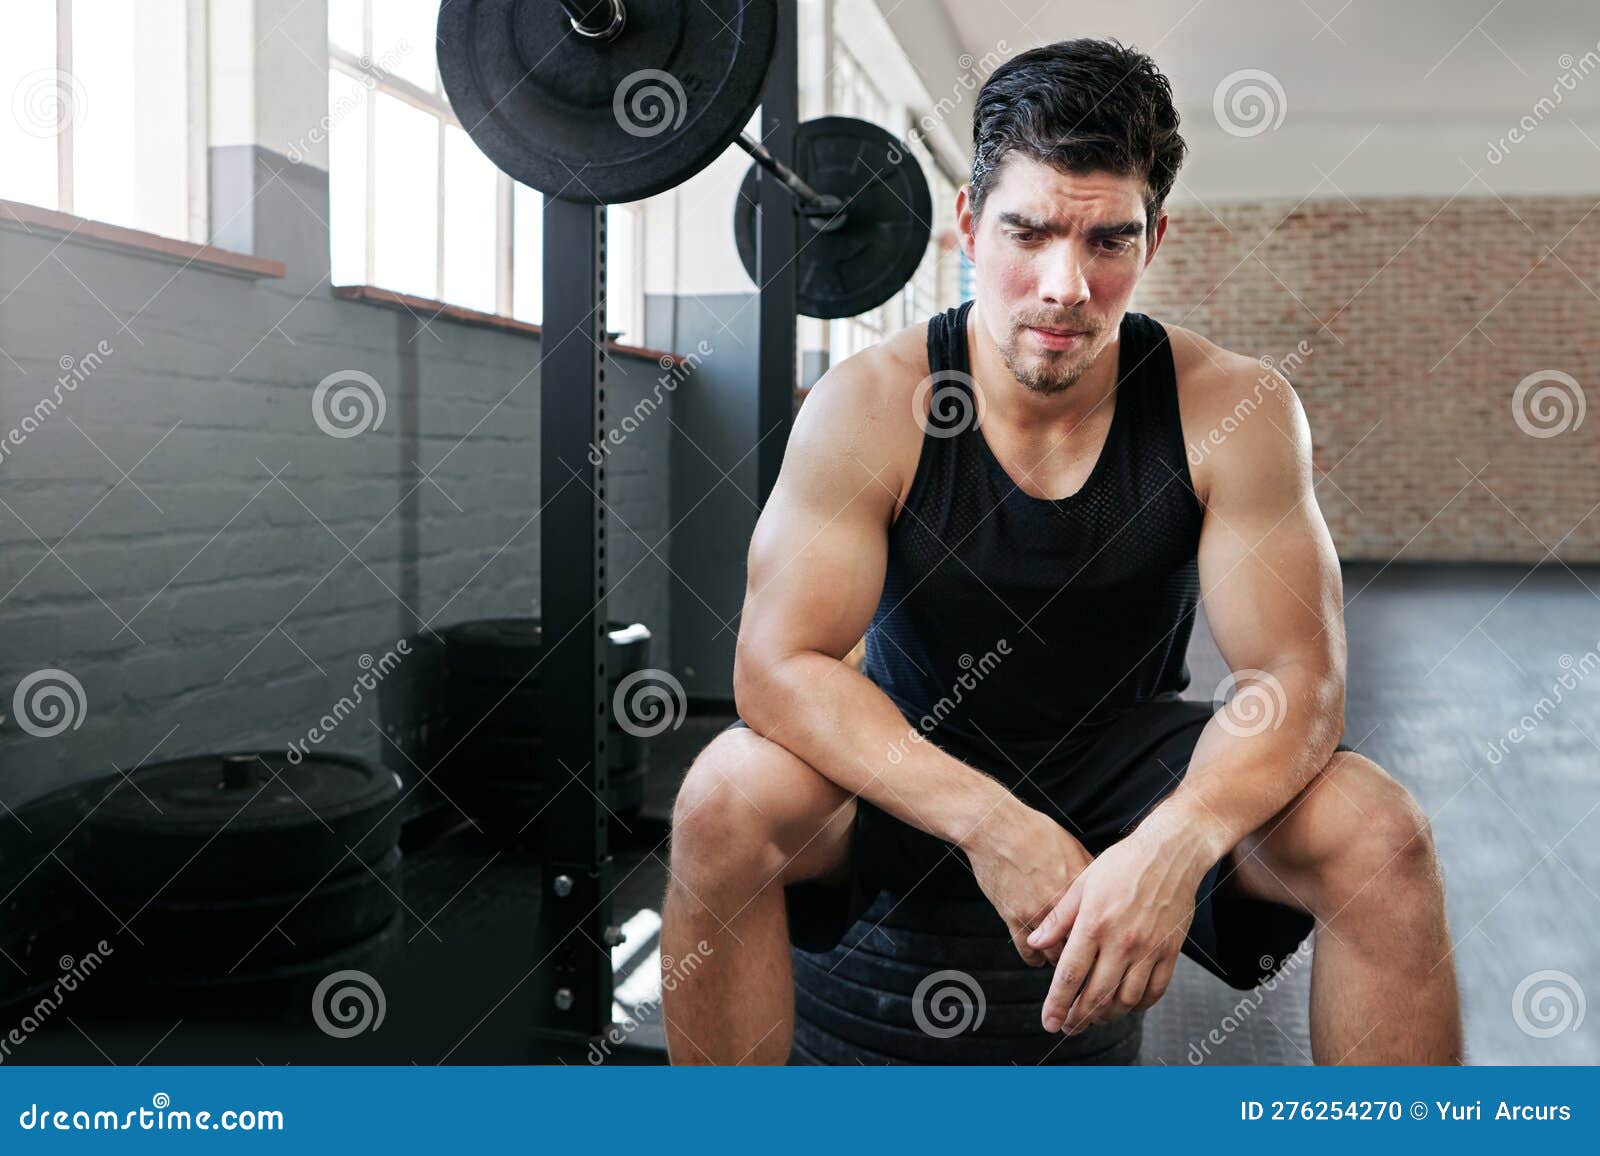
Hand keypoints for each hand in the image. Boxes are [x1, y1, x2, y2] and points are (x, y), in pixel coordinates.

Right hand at [964, 803, 1094, 966]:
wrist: (997, 828)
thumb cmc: (1034, 831)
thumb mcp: (1071, 846)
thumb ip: (1088, 871)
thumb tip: (1103, 889)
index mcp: (1082, 886)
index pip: (1102, 925)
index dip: (1106, 940)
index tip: (1106, 947)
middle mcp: (1064, 903)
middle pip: (1084, 945)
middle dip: (1087, 956)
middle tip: (1088, 961)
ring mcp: (1039, 913)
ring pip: (1058, 955)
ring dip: (1061, 960)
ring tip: (1064, 962)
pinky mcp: (1015, 918)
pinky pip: (1029, 952)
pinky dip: (1035, 958)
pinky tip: (1038, 957)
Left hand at [1025, 828, 1203, 1032]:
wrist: (1170, 852)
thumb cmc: (1122, 863)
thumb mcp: (1082, 883)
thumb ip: (1058, 918)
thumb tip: (1035, 944)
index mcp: (1094, 924)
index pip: (1070, 975)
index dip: (1057, 1003)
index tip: (1048, 1022)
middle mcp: (1122, 942)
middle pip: (1097, 995)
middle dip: (1078, 1018)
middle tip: (1067, 1027)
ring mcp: (1149, 949)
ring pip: (1126, 1000)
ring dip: (1107, 1016)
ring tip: (1093, 1017)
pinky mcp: (1170, 951)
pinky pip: (1155, 991)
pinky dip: (1140, 1006)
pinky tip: (1126, 1005)